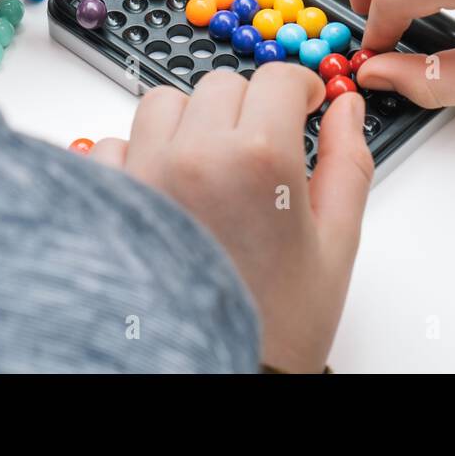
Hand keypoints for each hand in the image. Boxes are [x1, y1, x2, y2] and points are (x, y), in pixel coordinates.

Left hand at [94, 64, 372, 372]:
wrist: (208, 378)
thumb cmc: (272, 324)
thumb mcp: (336, 245)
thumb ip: (348, 163)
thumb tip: (346, 108)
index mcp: (258, 159)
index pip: (276, 78)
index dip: (297, 89)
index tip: (300, 105)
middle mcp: (194, 156)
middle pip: (221, 84)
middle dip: (248, 107)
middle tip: (260, 151)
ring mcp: (143, 174)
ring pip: (164, 104)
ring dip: (190, 123)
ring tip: (210, 171)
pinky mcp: (106, 198)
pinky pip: (115, 144)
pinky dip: (140, 157)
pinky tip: (168, 194)